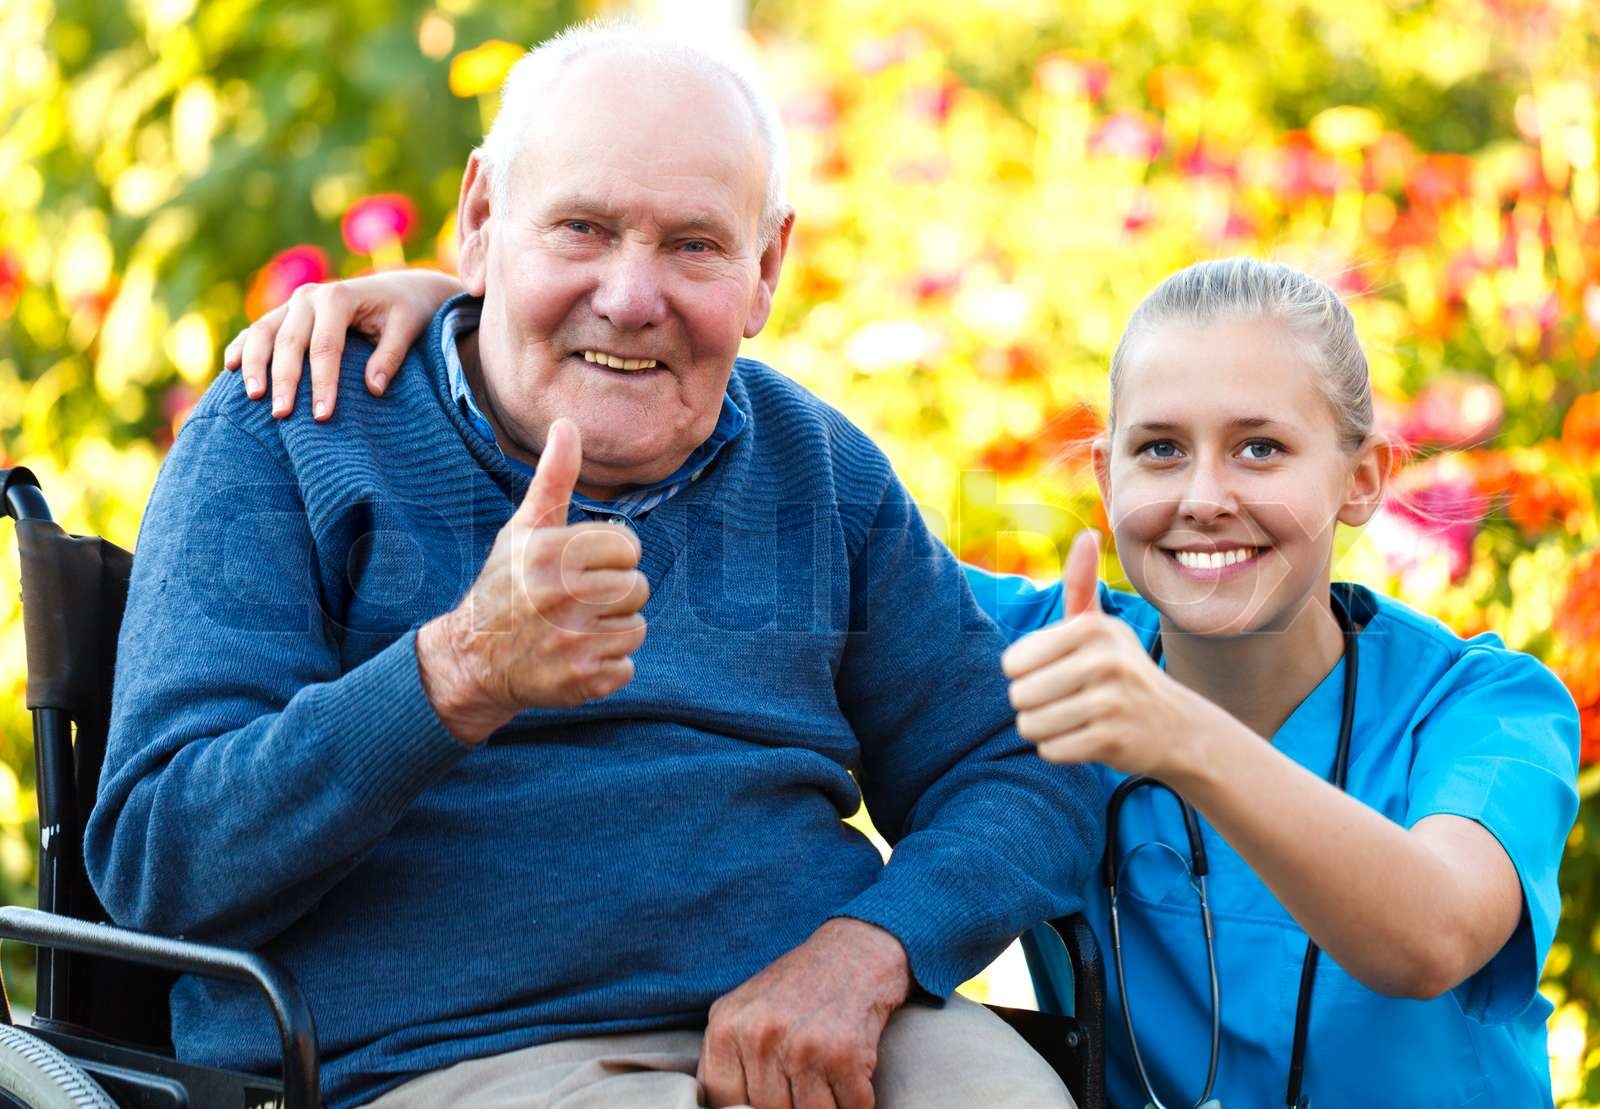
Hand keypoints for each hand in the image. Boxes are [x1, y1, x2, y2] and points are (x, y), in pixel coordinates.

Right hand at [223, 269, 462, 420]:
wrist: (399, 288)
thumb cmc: (405, 311)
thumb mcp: (406, 328)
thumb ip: (391, 357)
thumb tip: (374, 390)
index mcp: (338, 297)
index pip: (326, 346)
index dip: (323, 382)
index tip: (323, 416)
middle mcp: (310, 296)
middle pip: (289, 342)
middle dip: (284, 380)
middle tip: (282, 414)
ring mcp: (293, 303)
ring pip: (264, 333)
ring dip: (255, 364)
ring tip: (253, 397)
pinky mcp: (286, 313)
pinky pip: (258, 330)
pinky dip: (243, 347)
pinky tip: (231, 369)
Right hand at [416, 419, 648, 743]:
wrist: (473, 659)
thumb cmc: (508, 585)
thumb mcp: (524, 529)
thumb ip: (554, 479)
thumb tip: (567, 424)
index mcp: (549, 554)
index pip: (627, 547)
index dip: (610, 557)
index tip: (583, 567)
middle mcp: (559, 596)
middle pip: (637, 587)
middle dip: (613, 594)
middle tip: (577, 601)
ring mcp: (571, 641)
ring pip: (636, 627)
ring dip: (612, 629)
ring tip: (575, 627)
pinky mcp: (581, 680)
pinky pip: (627, 666)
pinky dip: (607, 666)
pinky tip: (575, 656)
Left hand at [697, 918, 911, 1108]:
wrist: (856, 950)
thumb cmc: (801, 985)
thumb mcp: (747, 1009)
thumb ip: (732, 1056)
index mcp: (726, 1026)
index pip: (723, 1100)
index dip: (749, 1107)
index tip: (771, 1096)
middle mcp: (759, 1035)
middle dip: (791, 1104)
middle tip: (806, 1079)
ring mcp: (802, 1045)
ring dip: (827, 1106)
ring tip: (829, 1078)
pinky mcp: (844, 1054)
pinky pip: (851, 1107)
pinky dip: (857, 1101)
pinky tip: (853, 1074)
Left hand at [1001, 530, 1219, 778]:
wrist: (1174, 726)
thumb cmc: (1121, 670)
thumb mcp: (1101, 627)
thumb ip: (1082, 584)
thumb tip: (1087, 534)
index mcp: (1091, 629)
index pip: (1012, 663)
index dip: (1025, 674)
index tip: (1056, 672)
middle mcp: (1103, 661)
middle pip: (1019, 695)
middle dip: (1033, 705)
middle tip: (1065, 701)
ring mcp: (1111, 702)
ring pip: (1031, 725)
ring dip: (1043, 729)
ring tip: (1073, 719)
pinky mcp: (1112, 740)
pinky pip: (1051, 750)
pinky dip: (1060, 749)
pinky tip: (1086, 738)